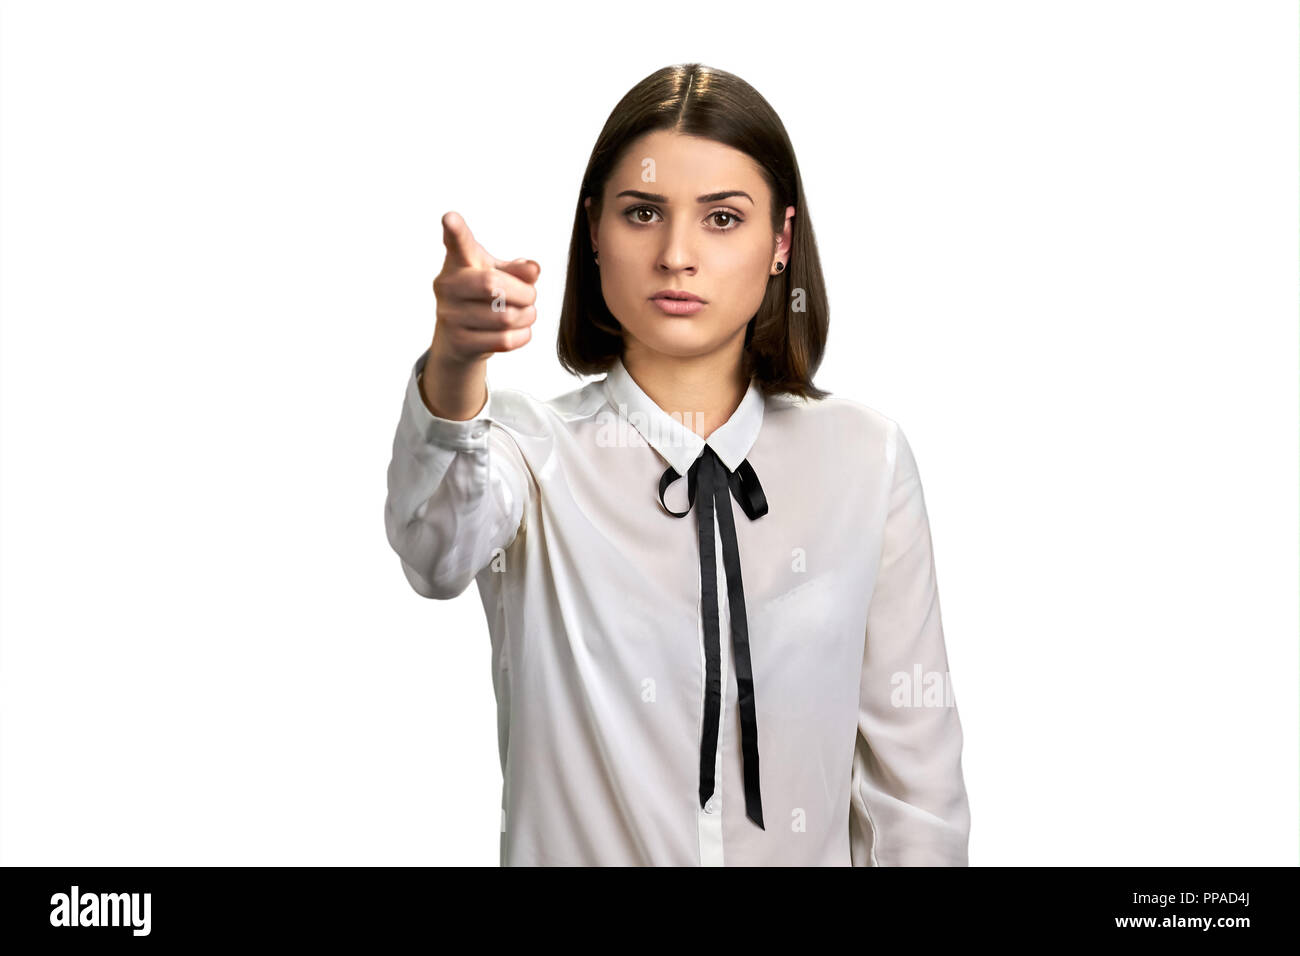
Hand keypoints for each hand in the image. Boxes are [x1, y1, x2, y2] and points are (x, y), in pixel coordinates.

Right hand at [430, 211, 539, 366]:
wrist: (459, 339)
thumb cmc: (483, 298)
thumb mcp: (500, 275)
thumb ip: (518, 270)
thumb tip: (533, 269)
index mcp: (458, 262)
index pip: (456, 243)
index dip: (454, 230)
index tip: (450, 218)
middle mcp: (448, 286)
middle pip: (493, 285)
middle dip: (523, 293)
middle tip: (530, 295)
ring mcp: (450, 315)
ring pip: (505, 317)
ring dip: (528, 315)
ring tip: (526, 313)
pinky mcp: (460, 342)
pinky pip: (504, 340)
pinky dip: (523, 335)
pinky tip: (520, 330)